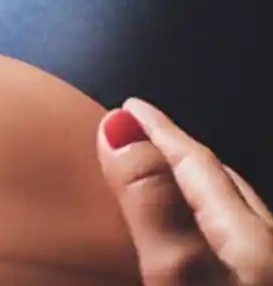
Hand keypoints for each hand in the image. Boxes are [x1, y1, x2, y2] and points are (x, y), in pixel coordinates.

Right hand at [99, 98, 272, 284]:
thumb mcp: (184, 274)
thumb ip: (155, 207)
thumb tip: (118, 128)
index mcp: (250, 233)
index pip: (197, 163)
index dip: (155, 131)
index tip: (126, 108)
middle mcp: (270, 246)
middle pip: (221, 186)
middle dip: (177, 157)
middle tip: (138, 139)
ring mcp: (270, 271)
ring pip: (233, 220)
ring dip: (194, 196)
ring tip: (164, 183)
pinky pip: (237, 251)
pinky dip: (207, 231)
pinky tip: (199, 244)